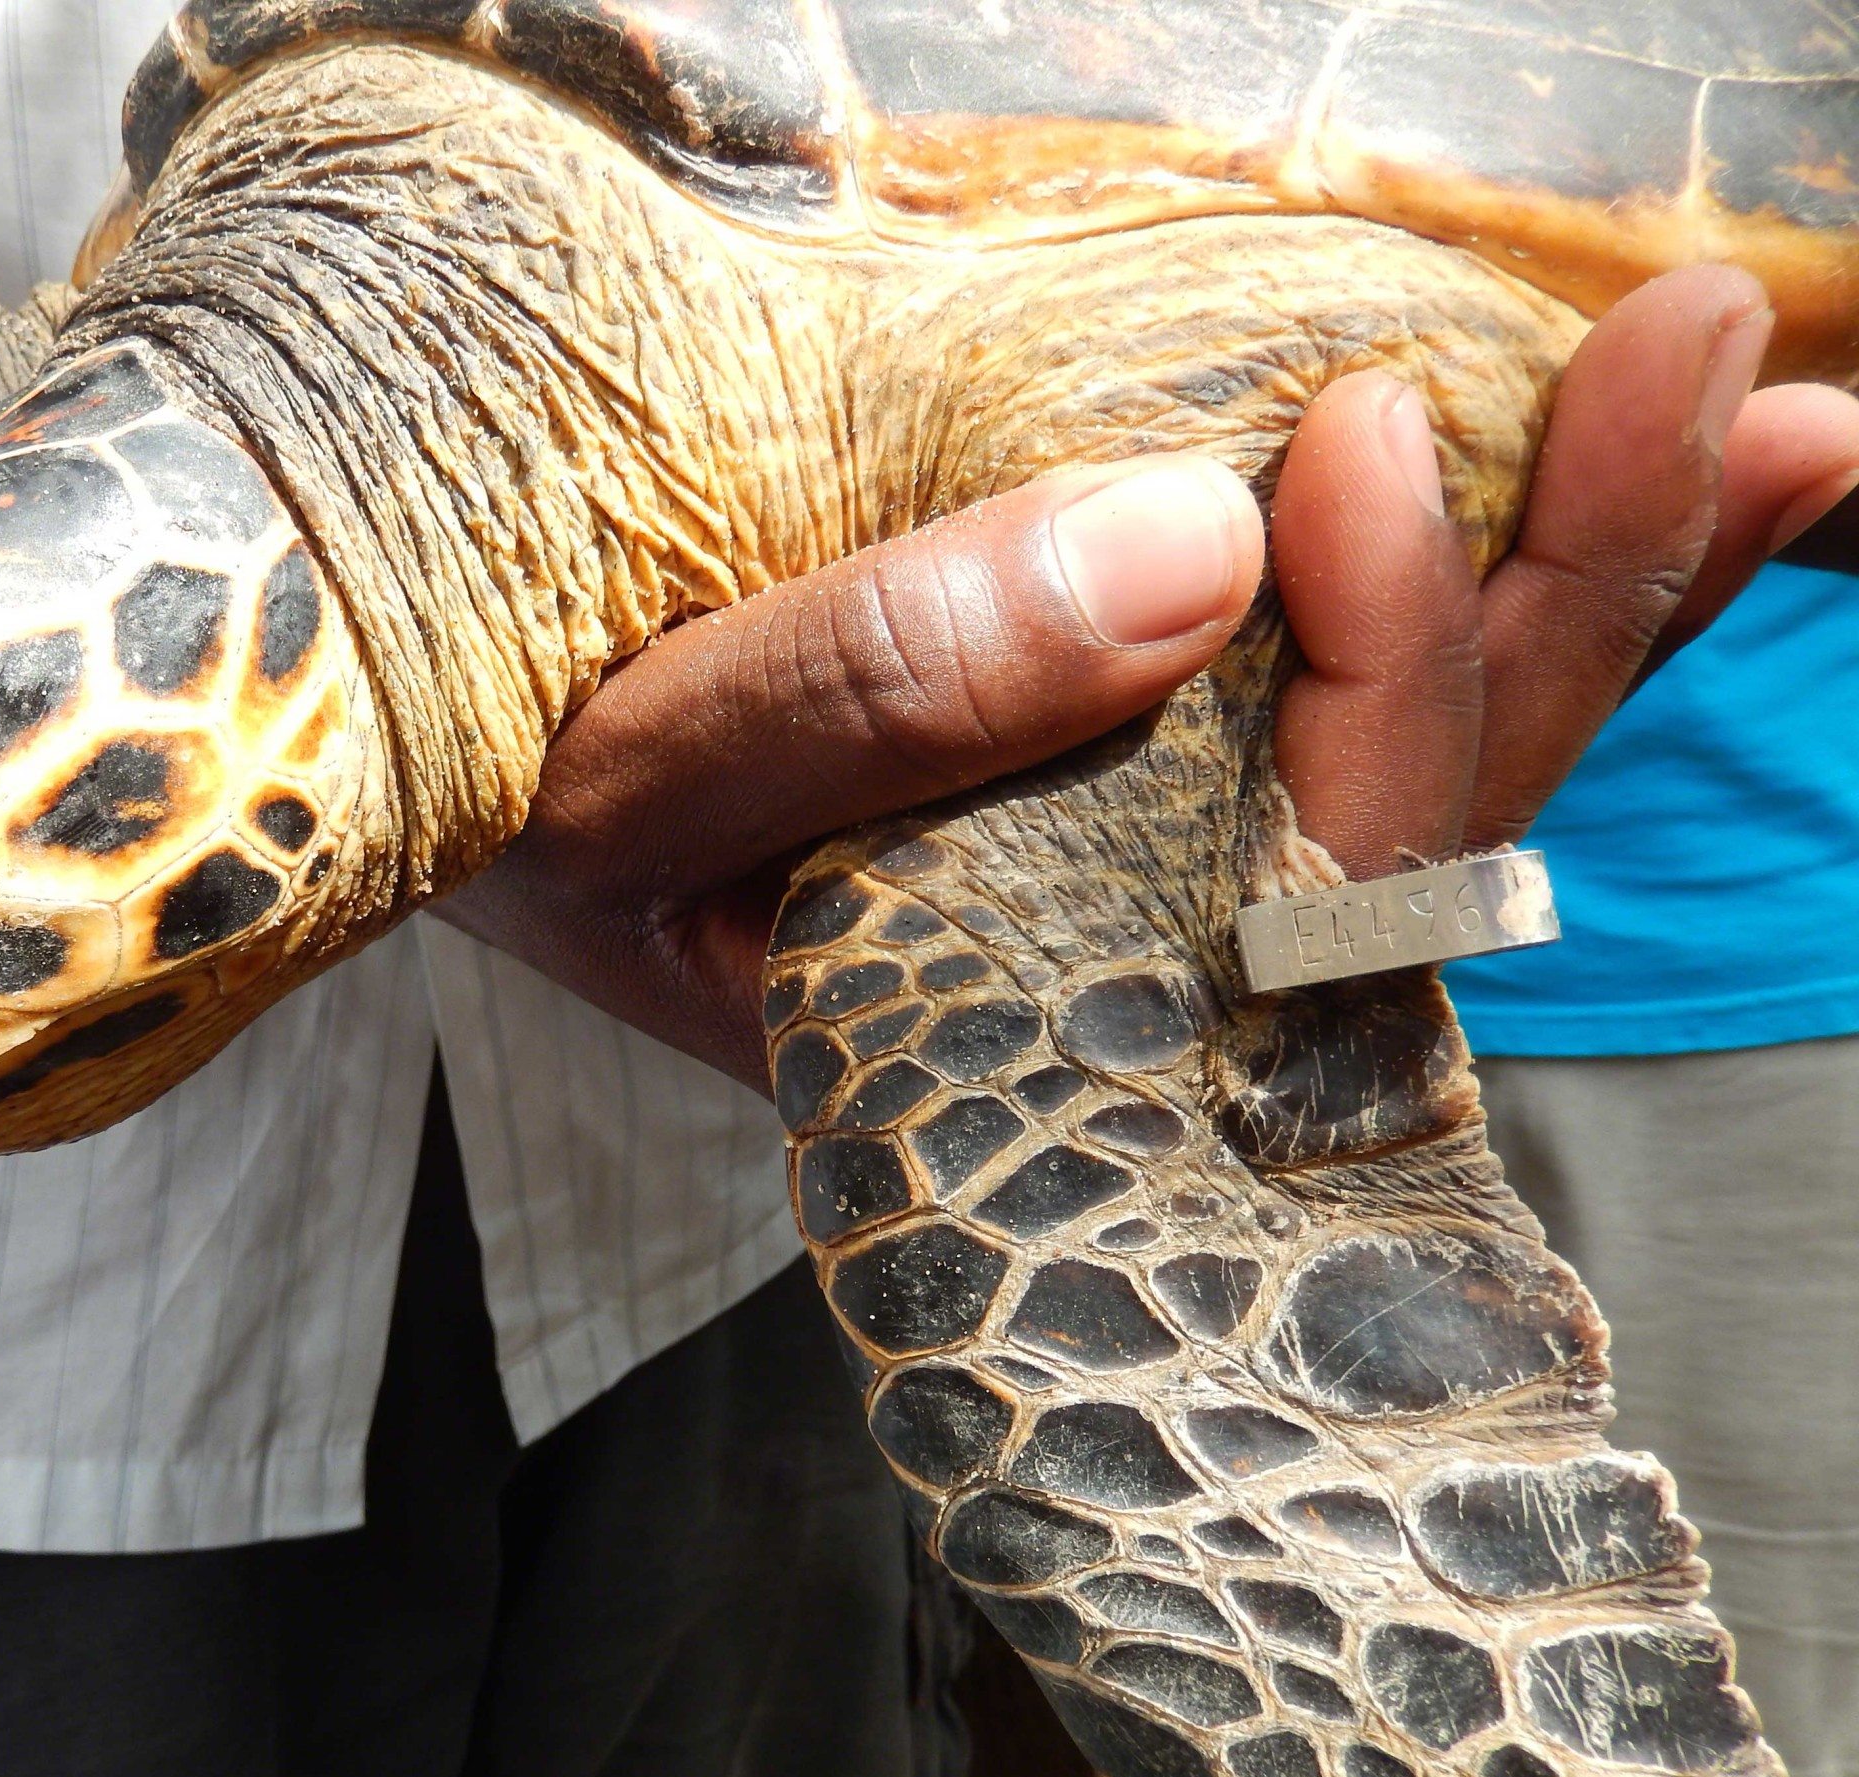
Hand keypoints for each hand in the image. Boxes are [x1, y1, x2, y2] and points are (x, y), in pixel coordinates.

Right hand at [436, 266, 1858, 1091]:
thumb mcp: (626, 764)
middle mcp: (1106, 973)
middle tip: (1697, 365)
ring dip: (1591, 577)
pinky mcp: (1132, 765)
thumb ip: (872, 683)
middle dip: (1568, 594)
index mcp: (998, 1018)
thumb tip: (1191, 539)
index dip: (1367, 670)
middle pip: (1407, 828)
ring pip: (1424, 765)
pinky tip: (1625, 468)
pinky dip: (1497, 573)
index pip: (1261, 897)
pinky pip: (1351, 695)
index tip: (1353, 434)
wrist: (443, 758)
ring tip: (1746, 408)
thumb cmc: (500, 786)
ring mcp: (1134, 871)